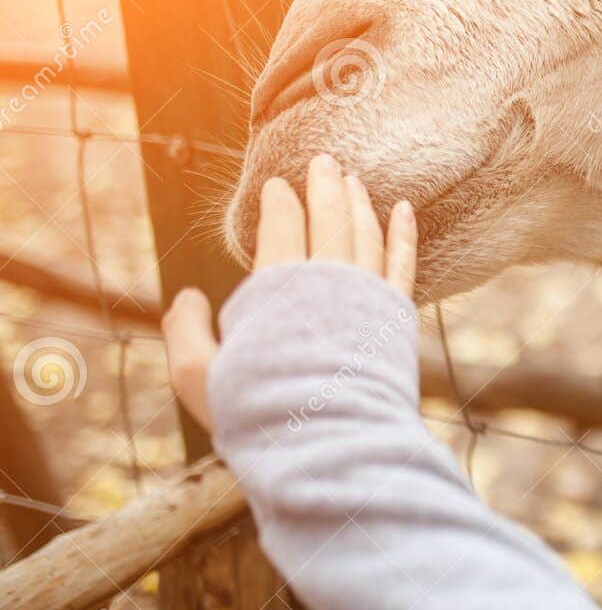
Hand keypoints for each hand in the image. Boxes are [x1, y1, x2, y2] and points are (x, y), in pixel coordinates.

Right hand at [162, 156, 416, 430]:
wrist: (329, 447)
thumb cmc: (258, 416)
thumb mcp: (199, 379)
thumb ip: (189, 333)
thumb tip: (191, 298)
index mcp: (279, 290)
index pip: (282, 228)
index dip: (280, 203)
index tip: (278, 185)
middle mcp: (329, 284)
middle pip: (330, 219)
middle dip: (325, 186)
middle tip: (324, 161)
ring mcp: (368, 298)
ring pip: (367, 235)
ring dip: (360, 203)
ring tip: (355, 180)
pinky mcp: (396, 319)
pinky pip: (403, 264)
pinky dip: (404, 233)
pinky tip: (403, 210)